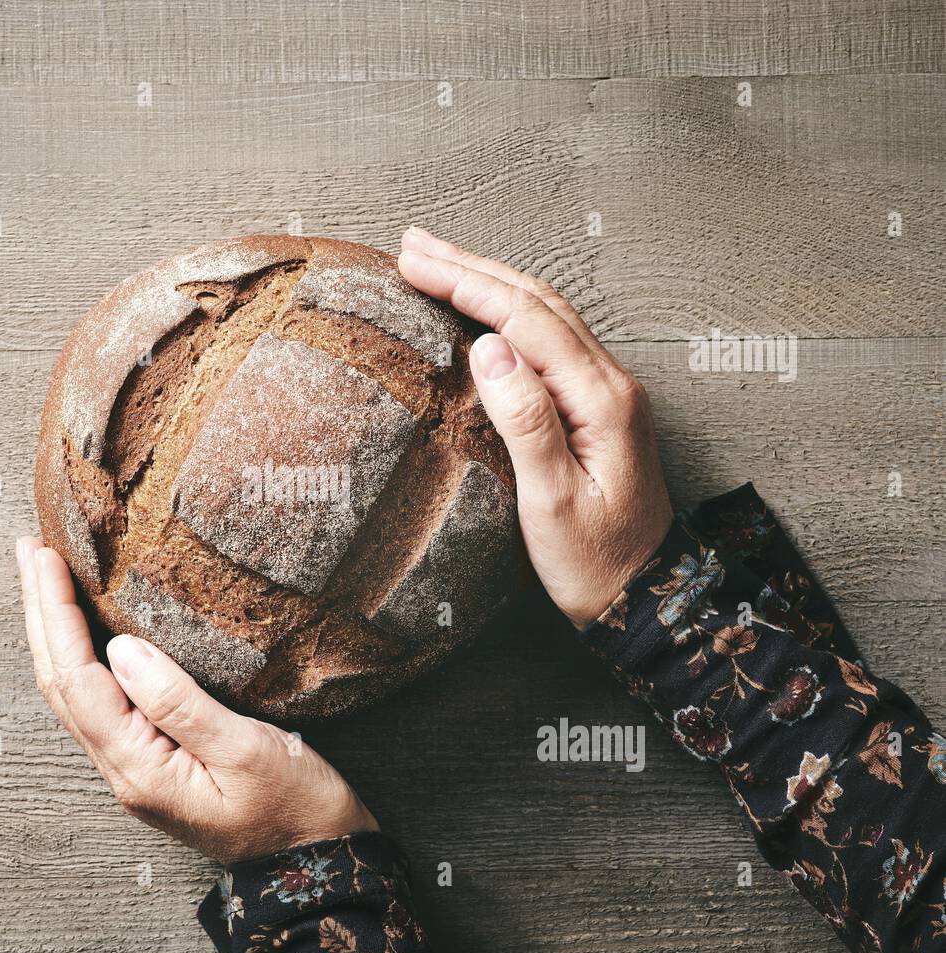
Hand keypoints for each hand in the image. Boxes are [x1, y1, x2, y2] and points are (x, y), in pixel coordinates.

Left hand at [16, 537, 378, 862]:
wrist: (316, 863)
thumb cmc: (295, 807)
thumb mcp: (245, 749)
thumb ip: (179, 702)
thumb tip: (121, 648)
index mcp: (139, 767)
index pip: (78, 678)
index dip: (56, 613)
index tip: (46, 556)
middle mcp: (123, 770)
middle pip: (61, 683)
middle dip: (41, 613)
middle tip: (30, 549)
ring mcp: (134, 769)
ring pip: (74, 693)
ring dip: (54, 633)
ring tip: (46, 578)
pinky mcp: (151, 762)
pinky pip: (99, 701)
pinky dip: (81, 655)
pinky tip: (87, 630)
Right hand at [398, 227, 672, 628]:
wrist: (648, 597)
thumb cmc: (596, 562)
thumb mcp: (551, 502)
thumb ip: (525, 422)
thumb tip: (488, 350)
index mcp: (601, 400)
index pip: (526, 320)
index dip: (467, 286)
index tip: (415, 264)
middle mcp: (611, 383)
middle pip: (537, 302)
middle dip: (473, 267)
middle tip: (415, 244)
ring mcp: (607, 392)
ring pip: (546, 315)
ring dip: (491, 282)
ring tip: (440, 261)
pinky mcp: (597, 408)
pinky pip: (550, 340)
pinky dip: (509, 313)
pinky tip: (484, 311)